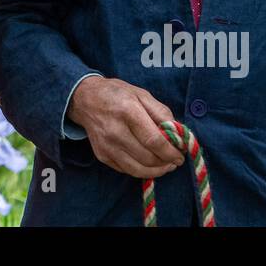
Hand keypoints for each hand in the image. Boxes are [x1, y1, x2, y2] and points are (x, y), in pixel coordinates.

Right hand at [67, 75, 183, 177]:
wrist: (85, 99)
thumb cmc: (117, 94)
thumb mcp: (141, 94)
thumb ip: (161, 113)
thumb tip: (177, 134)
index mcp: (128, 111)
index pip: (154, 141)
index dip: (171, 152)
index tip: (180, 155)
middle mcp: (115, 131)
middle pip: (148, 158)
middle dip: (166, 163)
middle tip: (175, 160)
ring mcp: (107, 146)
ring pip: (138, 170)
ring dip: (156, 171)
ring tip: (166, 166)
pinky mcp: (102, 155)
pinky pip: (127, 170)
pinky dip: (141, 170)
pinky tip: (149, 164)